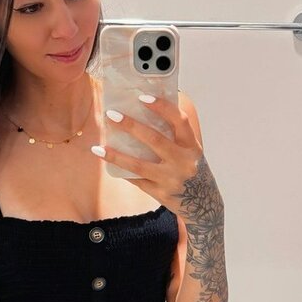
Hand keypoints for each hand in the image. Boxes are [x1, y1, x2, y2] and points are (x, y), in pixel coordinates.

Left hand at [92, 94, 222, 225]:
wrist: (203, 204)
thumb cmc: (190, 168)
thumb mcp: (190, 151)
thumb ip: (174, 135)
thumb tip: (143, 111)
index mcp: (192, 146)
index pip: (179, 121)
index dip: (162, 107)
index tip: (142, 97)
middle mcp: (183, 162)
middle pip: (155, 140)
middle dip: (131, 126)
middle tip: (111, 115)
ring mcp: (171, 179)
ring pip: (139, 165)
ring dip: (116, 155)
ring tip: (98, 148)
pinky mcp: (161, 194)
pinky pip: (136, 180)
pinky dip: (121, 170)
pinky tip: (107, 162)